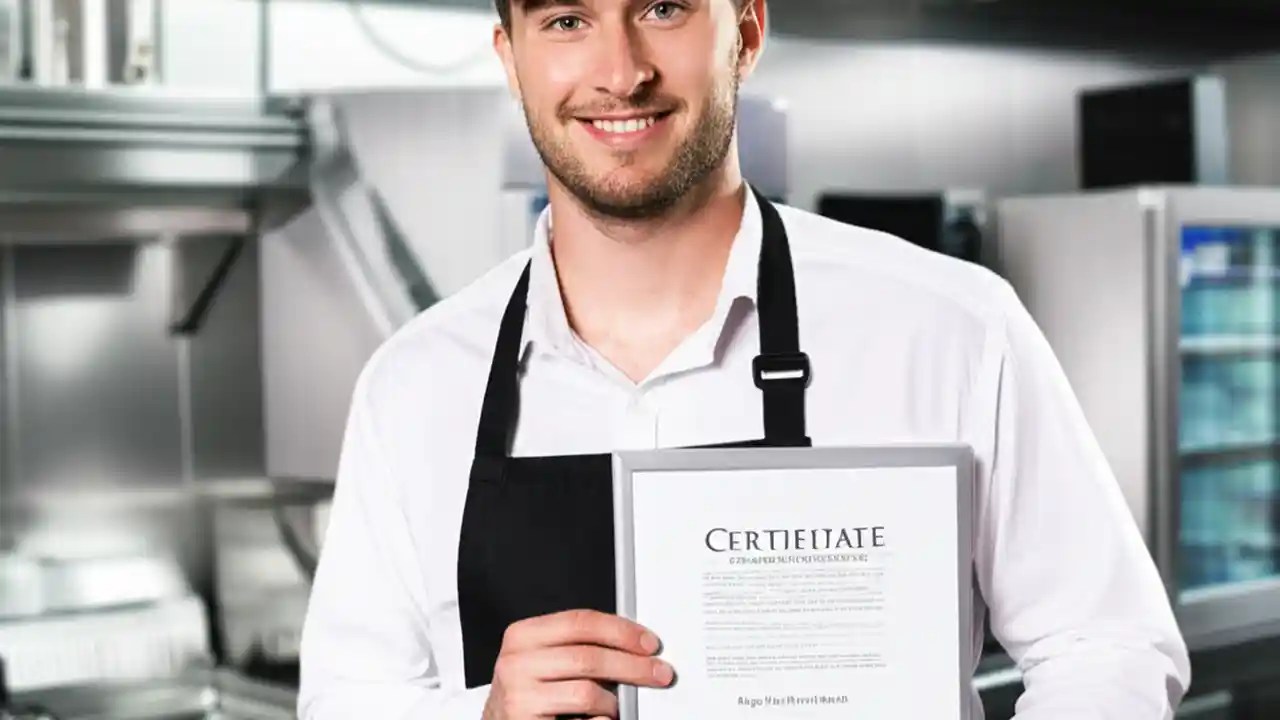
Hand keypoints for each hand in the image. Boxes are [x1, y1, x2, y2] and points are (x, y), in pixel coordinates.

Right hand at [481, 609, 674, 719]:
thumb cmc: (527, 690)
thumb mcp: (542, 657)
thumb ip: (577, 644)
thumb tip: (632, 642)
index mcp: (522, 636)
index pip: (580, 622)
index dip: (620, 630)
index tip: (648, 642)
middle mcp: (516, 663)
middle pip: (589, 657)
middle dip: (633, 666)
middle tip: (658, 672)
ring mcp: (519, 697)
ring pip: (587, 692)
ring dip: (613, 701)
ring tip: (615, 706)